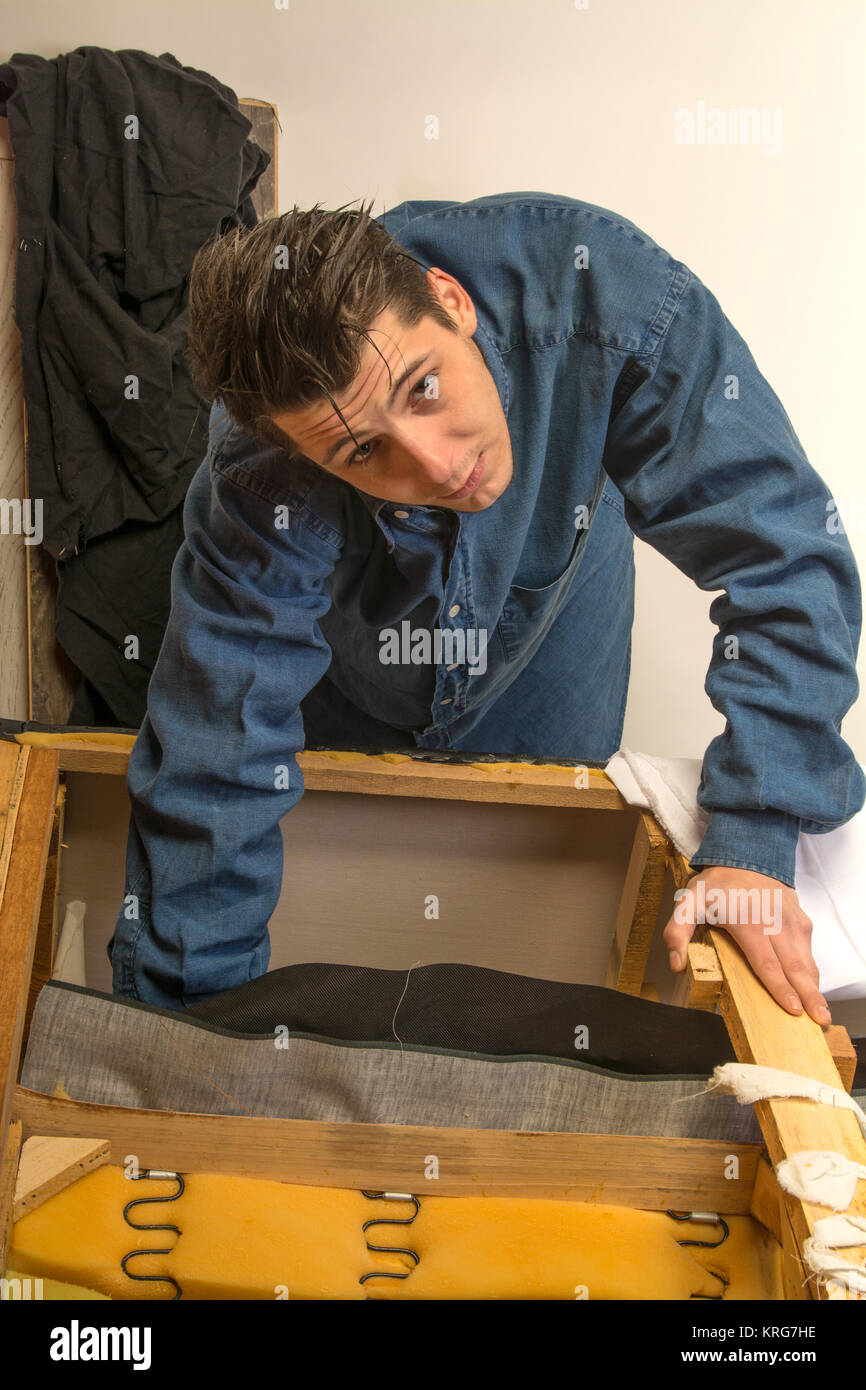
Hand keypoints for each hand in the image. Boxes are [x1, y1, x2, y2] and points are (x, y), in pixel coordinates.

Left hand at [663, 865, 830, 1024]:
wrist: (748, 854)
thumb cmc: (718, 884)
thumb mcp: (688, 902)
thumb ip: (677, 932)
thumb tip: (677, 963)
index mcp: (749, 922)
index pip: (767, 962)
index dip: (779, 988)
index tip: (792, 1009)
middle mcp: (776, 923)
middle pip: (795, 967)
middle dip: (808, 995)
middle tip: (820, 1020)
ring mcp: (792, 922)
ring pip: (806, 961)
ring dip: (814, 987)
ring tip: (821, 1012)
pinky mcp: (802, 921)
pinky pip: (809, 952)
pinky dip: (811, 972)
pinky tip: (811, 989)